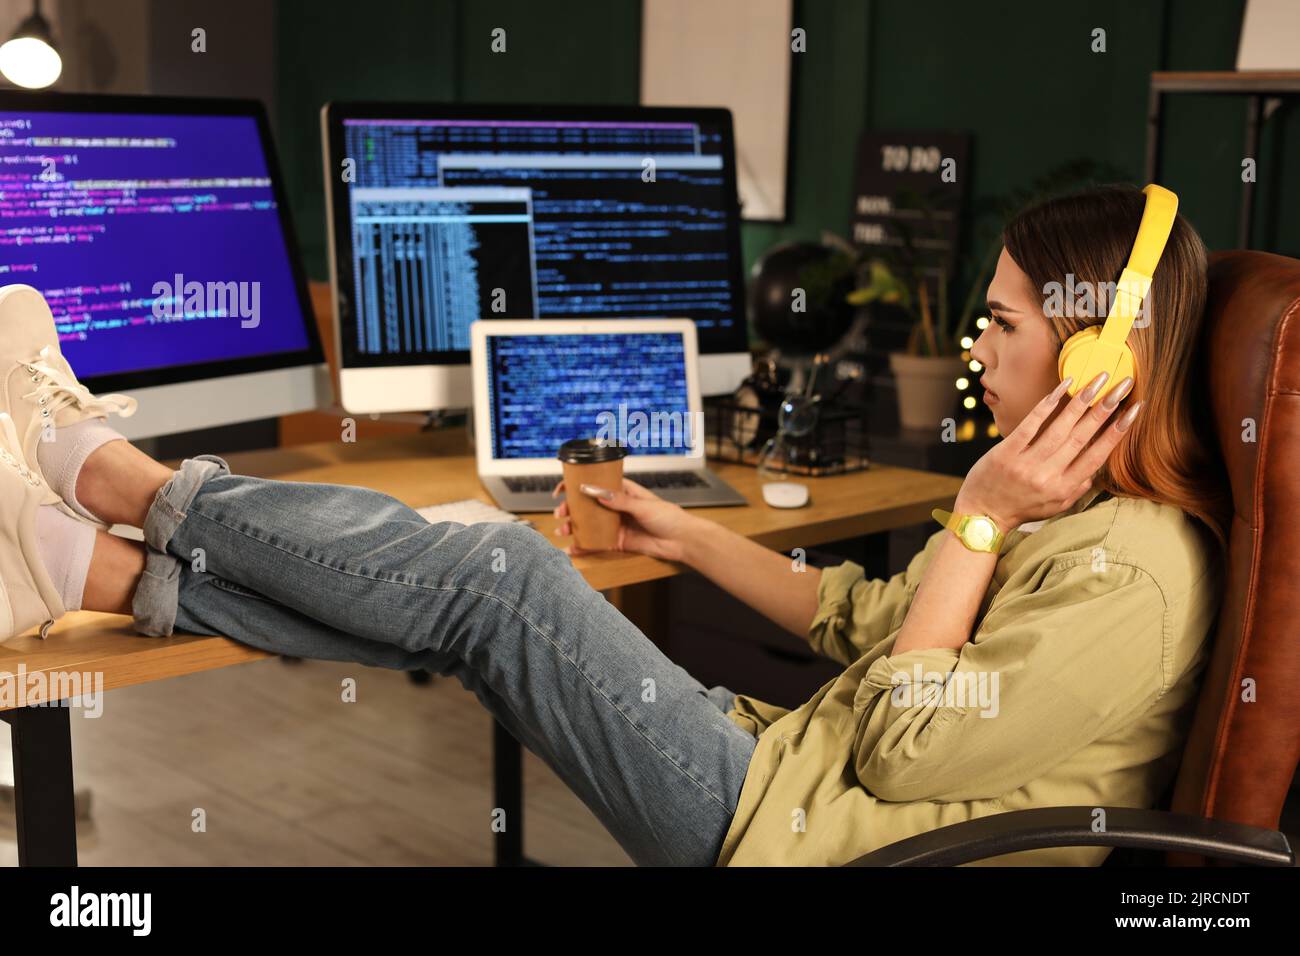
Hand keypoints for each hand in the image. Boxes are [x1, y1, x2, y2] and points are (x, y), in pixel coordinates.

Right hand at [551, 477, 701, 560]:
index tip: (562, 489)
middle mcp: (617, 507)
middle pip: (587, 505)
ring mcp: (616, 524)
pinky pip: (597, 543)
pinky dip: (584, 546)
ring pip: (589, 524)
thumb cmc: (668, 517)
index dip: (577, 485)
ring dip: (574, 527)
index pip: (596, 484)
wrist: (682, 540)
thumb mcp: (641, 505)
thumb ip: (617, 500)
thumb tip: (594, 490)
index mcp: (623, 491)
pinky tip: (572, 548)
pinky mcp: (618, 542)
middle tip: (561, 513)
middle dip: (571, 509)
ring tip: (562, 531)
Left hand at [956, 372, 1141, 533]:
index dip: (1118, 431)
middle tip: (1123, 385)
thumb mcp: (1056, 505)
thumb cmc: (1021, 508)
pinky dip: (1048, 404)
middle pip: (1083, 437)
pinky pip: (1031, 424)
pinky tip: (1063, 387)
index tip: (1134, 410)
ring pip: (1061, 428)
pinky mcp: (1006, 453)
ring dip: (1082, 401)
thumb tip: (1097, 467)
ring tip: (1098, 380)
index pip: (1098, 455)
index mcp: (1065, 488)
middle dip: (1106, 408)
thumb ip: (1078, 487)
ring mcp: (1027, 464)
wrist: (982, 515)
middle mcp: (1049, 476)